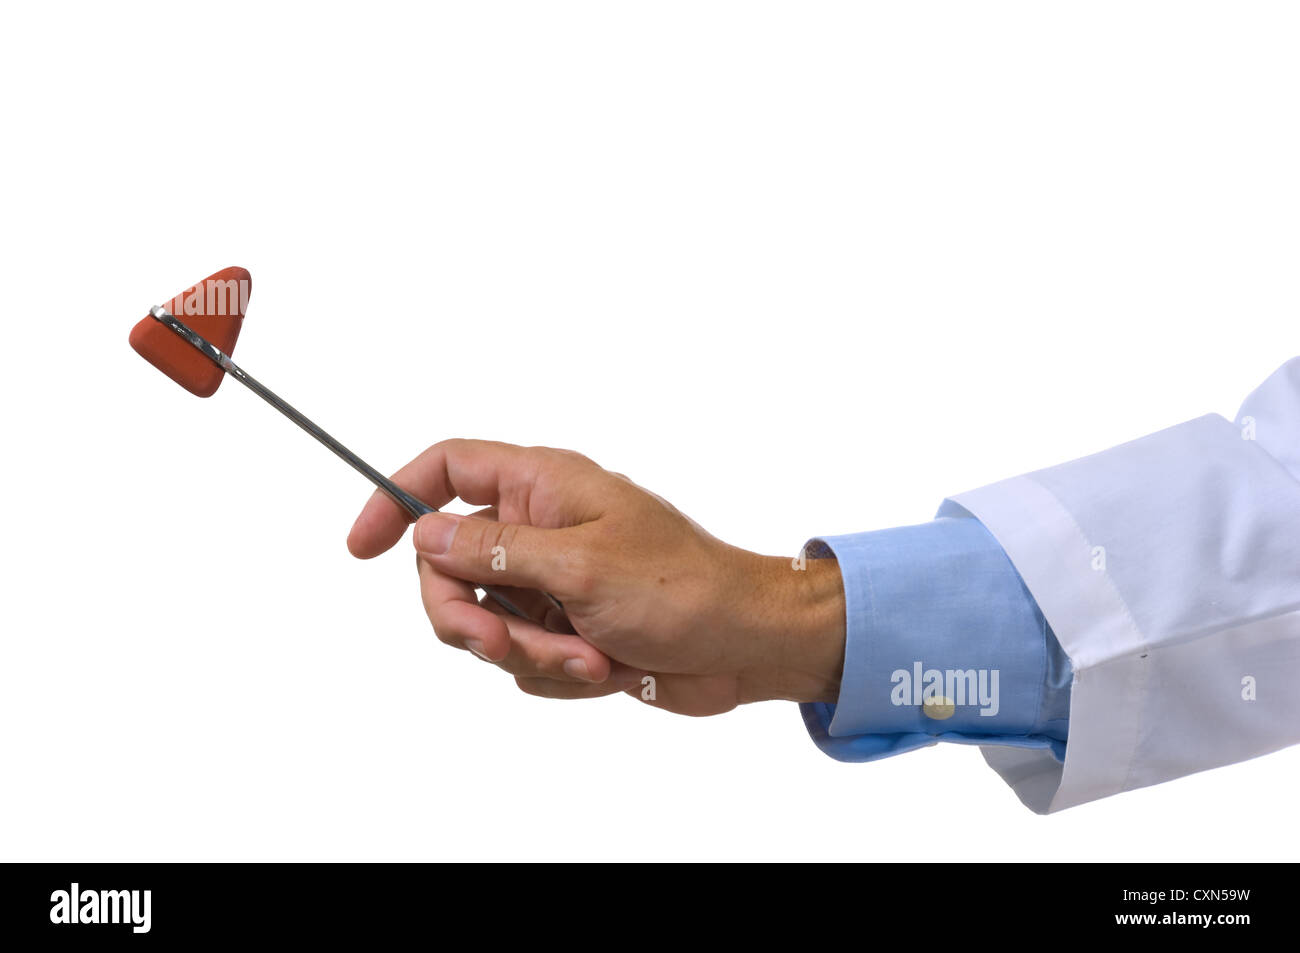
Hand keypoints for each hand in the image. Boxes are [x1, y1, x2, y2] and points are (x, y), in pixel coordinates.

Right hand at [348, 439, 844, 715]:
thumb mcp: (581, 566)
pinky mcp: (564, 630)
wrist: (744, 646)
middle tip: (501, 644)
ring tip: (591, 658)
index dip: (396, 499)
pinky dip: (558, 674)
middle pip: (449, 567)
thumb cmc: (684, 588)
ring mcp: (550, 583)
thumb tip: (424, 534)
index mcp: (544, 486)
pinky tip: (607, 669)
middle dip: (472, 617)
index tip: (361, 547)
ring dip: (532, 654)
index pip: (447, 470)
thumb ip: (494, 550)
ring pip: (485, 623)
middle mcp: (539, 530)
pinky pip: (521, 660)